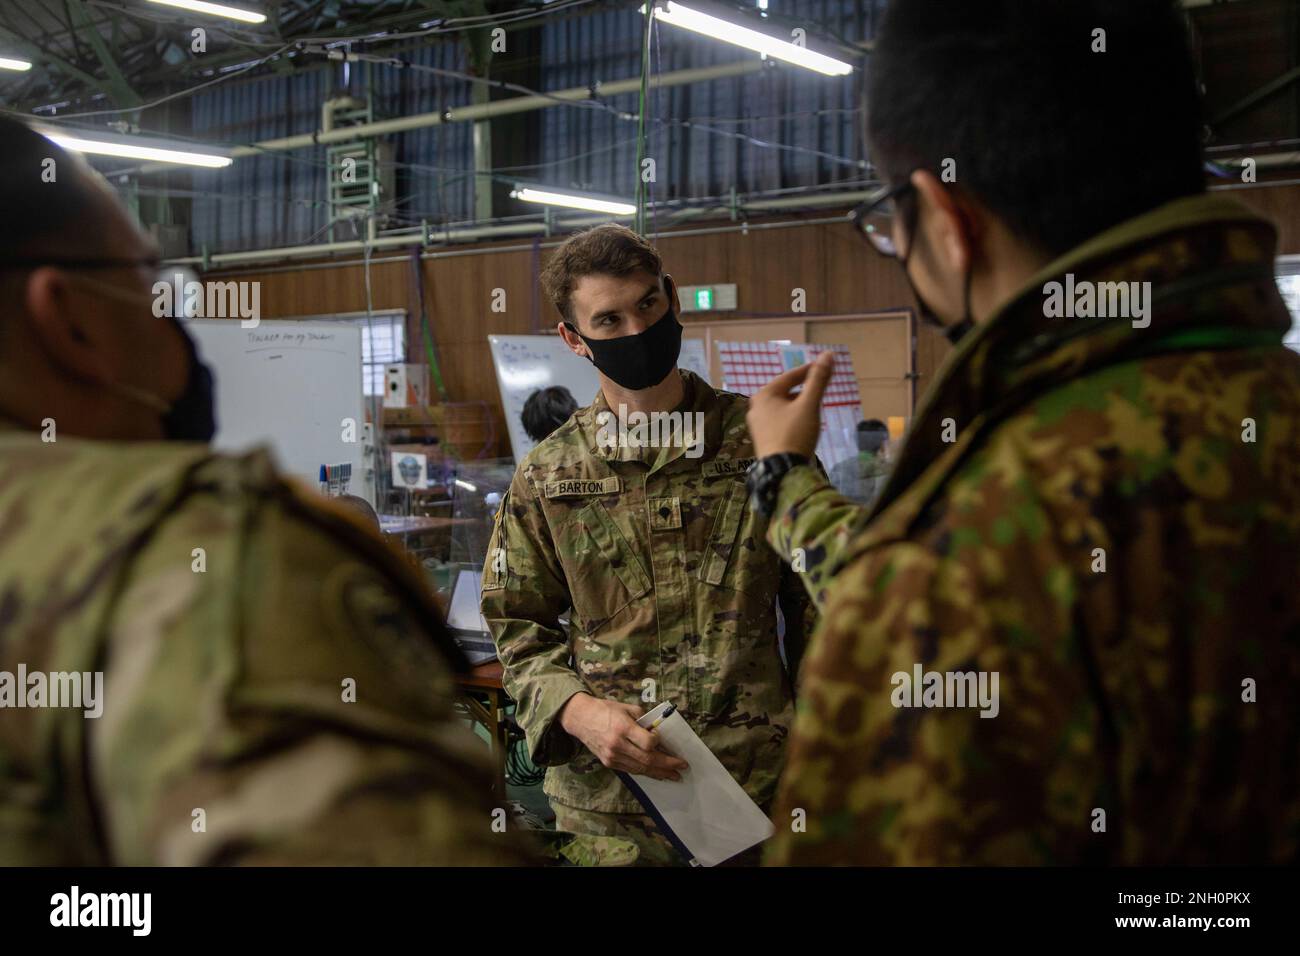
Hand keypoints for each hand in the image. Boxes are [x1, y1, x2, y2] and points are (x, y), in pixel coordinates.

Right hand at [558, 693, 687, 780]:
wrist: (581, 719)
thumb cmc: (605, 710)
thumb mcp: (626, 708)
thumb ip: (643, 721)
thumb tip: (658, 733)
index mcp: (622, 728)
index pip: (647, 743)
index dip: (658, 742)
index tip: (660, 738)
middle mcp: (617, 745)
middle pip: (647, 760)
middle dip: (667, 765)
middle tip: (682, 767)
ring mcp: (612, 756)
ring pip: (640, 769)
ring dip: (659, 773)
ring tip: (673, 775)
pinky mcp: (609, 763)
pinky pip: (631, 770)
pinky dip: (645, 772)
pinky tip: (656, 773)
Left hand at [746, 351, 834, 458]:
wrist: (782, 471)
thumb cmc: (795, 434)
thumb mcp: (809, 405)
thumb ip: (818, 379)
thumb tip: (828, 354)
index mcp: (764, 394)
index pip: (790, 376)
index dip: (809, 371)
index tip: (824, 366)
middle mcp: (756, 407)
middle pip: (785, 391)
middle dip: (803, 388)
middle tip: (820, 386)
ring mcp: (757, 424)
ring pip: (783, 407)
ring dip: (798, 404)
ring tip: (814, 406)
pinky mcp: (762, 438)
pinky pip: (780, 420)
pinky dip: (793, 417)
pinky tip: (803, 424)